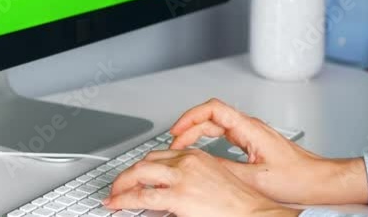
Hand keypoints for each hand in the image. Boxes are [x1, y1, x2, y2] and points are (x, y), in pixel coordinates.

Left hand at [105, 148, 299, 216]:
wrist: (254, 213)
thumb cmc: (239, 204)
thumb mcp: (213, 181)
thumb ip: (191, 179)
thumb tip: (171, 189)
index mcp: (197, 157)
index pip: (160, 155)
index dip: (142, 166)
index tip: (135, 174)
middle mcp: (187, 162)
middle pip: (145, 161)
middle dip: (127, 174)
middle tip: (118, 185)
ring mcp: (181, 178)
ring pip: (139, 174)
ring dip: (121, 185)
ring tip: (114, 195)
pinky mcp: (178, 197)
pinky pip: (142, 196)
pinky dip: (124, 199)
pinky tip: (116, 204)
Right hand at [168, 98, 367, 205]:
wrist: (321, 181)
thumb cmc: (300, 178)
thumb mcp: (256, 178)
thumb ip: (225, 169)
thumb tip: (201, 165)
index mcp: (250, 129)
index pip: (213, 109)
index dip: (190, 117)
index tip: (176, 130)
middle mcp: (250, 127)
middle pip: (211, 115)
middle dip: (188, 126)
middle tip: (174, 141)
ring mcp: (253, 134)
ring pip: (217, 123)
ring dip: (198, 132)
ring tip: (183, 145)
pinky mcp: (254, 143)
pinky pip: (225, 133)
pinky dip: (209, 139)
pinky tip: (204, 150)